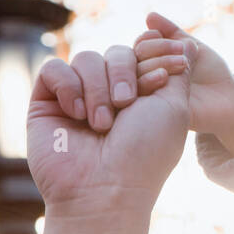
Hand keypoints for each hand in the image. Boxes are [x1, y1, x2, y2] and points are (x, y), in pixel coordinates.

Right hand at [28, 41, 196, 233]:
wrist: (105, 189)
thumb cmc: (145, 152)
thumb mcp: (174, 108)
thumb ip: (176, 72)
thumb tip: (186, 44)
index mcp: (141, 94)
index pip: (144, 53)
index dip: (154, 56)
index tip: (165, 73)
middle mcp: (109, 93)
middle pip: (117, 52)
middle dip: (126, 72)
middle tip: (126, 105)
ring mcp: (77, 97)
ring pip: (87, 58)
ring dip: (98, 87)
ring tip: (100, 123)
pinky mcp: (47, 103)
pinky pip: (54, 68)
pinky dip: (68, 86)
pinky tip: (76, 113)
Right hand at [137, 12, 233, 154]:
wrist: (229, 100)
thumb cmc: (211, 73)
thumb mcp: (192, 47)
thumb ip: (172, 32)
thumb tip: (150, 15)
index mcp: (152, 62)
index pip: (140, 45)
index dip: (153, 39)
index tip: (174, 40)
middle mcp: (144, 78)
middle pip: (132, 58)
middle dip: (156, 50)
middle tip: (180, 53)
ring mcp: (146, 96)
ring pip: (134, 75)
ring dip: (156, 63)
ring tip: (182, 64)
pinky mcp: (152, 112)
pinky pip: (140, 97)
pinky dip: (151, 83)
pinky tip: (166, 78)